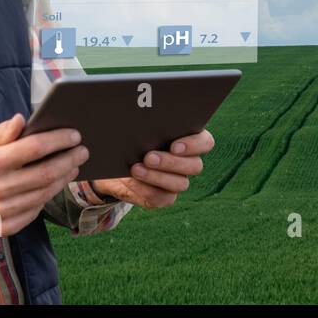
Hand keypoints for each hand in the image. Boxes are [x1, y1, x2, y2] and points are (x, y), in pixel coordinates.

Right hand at [0, 114, 88, 236]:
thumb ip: (2, 132)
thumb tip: (22, 120)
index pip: (35, 148)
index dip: (59, 140)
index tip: (75, 135)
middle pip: (46, 173)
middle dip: (70, 160)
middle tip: (82, 151)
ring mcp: (2, 210)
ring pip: (44, 194)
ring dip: (63, 179)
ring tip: (73, 166)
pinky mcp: (3, 226)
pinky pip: (34, 211)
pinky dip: (46, 197)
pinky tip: (53, 186)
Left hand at [92, 129, 214, 209]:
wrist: (113, 161)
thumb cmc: (128, 135)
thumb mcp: (133, 125)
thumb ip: (144, 122)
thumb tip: (140, 119)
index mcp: (188, 138)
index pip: (205, 142)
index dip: (194, 145)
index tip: (174, 146)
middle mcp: (187, 161)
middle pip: (194, 166)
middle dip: (171, 162)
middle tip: (149, 157)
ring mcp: (178, 181)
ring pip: (181, 183)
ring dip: (157, 177)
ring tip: (136, 169)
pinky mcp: (164, 196)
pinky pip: (162, 197)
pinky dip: (146, 190)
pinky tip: (132, 181)